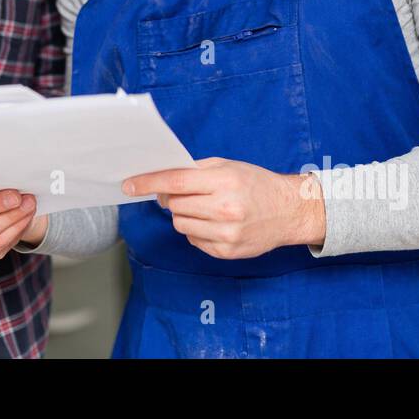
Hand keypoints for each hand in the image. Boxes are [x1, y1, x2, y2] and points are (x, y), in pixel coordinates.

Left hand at [122, 157, 325, 259]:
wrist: (288, 211)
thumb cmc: (255, 184)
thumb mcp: (228, 166)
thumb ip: (194, 171)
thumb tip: (160, 181)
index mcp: (225, 182)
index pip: (176, 182)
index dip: (148, 183)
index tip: (129, 185)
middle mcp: (226, 209)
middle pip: (175, 206)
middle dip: (172, 199)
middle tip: (184, 194)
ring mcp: (226, 234)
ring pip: (180, 225)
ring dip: (184, 216)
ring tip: (204, 208)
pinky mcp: (226, 251)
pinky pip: (193, 240)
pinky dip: (196, 231)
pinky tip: (214, 223)